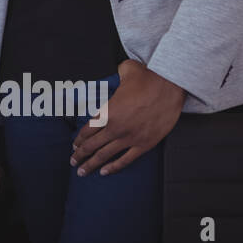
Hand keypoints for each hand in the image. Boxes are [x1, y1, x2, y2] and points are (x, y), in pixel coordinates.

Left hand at [70, 59, 184, 176]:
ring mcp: (130, 137)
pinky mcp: (145, 144)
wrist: (170, 86)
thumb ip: (117, 73)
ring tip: (82, 172)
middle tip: (72, 162)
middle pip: (92, 145)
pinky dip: (114, 167)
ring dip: (92, 164)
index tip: (74, 146)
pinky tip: (104, 172)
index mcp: (107, 111)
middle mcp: (115, 127)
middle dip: (80, 155)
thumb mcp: (125, 70)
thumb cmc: (147, 77)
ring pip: (105, 155)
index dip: (79, 140)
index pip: (87, 130)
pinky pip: (126, 160)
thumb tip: (119, 71)